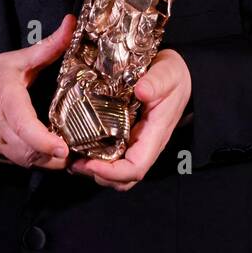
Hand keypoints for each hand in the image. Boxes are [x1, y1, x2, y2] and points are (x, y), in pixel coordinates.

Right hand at [0, 15, 75, 169]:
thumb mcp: (20, 59)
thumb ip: (49, 46)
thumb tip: (72, 24)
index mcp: (6, 100)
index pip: (23, 125)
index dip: (43, 140)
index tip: (63, 148)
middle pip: (29, 150)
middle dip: (55, 155)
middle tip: (79, 151)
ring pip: (25, 161)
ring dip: (47, 160)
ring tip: (68, 153)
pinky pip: (18, 163)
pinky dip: (36, 161)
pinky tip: (49, 153)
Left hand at [68, 48, 191, 190]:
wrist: (176, 75)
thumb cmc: (173, 76)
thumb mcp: (167, 74)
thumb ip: (156, 82)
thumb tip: (141, 91)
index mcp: (155, 135)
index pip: (136, 167)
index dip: (113, 172)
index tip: (90, 163)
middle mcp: (146, 145)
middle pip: (125, 178)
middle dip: (99, 176)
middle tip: (76, 164)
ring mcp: (137, 143)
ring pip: (118, 173)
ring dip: (96, 172)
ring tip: (75, 161)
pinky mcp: (129, 138)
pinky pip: (114, 158)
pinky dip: (97, 160)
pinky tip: (81, 149)